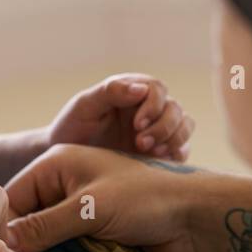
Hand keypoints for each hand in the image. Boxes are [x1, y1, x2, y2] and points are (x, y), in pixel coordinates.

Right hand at [3, 143, 251, 251]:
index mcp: (57, 164)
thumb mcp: (89, 209)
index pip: (12, 197)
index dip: (3, 227)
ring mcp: (80, 210)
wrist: (195, 217)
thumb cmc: (146, 199)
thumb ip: (44, 226)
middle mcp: (65, 185)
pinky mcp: (95, 234)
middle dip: (23, 246)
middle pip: (27, 220)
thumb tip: (4, 245)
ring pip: (46, 240)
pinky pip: (68, 251)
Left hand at [46, 74, 193, 160]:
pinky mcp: (160, 152)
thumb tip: (141, 89)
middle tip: (141, 143)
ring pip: (184, 126)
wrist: (66, 159)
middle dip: (163, 126)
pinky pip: (182, 149)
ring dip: (175, 138)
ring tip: (152, 153)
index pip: (157, 89)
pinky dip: (177, 153)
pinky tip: (159, 161)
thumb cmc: (72, 126)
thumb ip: (110, 92)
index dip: (154, 105)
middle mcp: (149, 108)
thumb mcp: (85, 106)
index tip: (137, 124)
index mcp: (132, 92)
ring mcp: (157, 130)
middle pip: (175, 109)